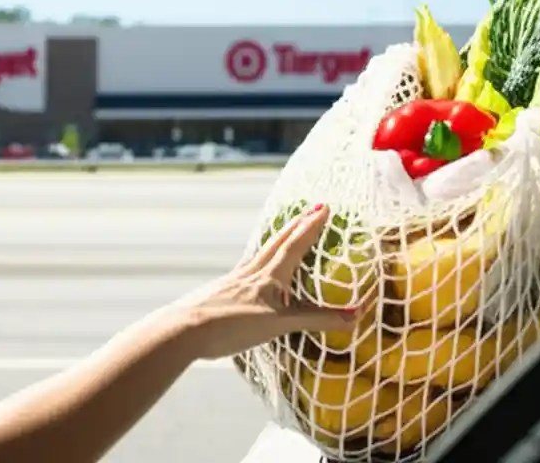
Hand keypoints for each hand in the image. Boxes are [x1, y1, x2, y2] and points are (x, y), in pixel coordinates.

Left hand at [166, 204, 359, 360]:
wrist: (184, 330)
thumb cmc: (232, 326)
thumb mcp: (279, 324)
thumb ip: (316, 319)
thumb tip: (355, 315)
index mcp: (268, 275)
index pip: (295, 245)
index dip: (311, 227)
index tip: (324, 207)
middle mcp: (251, 271)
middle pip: (277, 242)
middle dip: (296, 226)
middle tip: (310, 209)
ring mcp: (234, 281)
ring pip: (261, 254)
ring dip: (277, 241)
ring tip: (285, 233)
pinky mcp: (220, 292)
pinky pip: (247, 270)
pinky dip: (258, 263)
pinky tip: (253, 272)